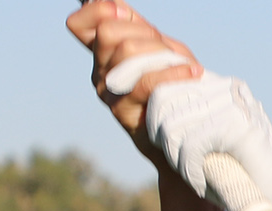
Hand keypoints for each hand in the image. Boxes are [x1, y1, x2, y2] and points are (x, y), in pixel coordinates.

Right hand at [65, 1, 201, 166]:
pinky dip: (175, 72)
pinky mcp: (125, 112)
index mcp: (104, 55)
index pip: (78, 25)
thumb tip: (113, 3)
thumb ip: (138, 26)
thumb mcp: (160, 51)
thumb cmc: (175, 88)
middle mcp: (100, 73)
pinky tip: (193, 73)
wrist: (186, 136)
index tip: (124, 13)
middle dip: (145, 32)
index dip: (99, 11)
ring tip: (183, 66)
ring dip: (161, 52)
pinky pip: (147, 80)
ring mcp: (109, 94)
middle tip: (166, 49)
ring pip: (128, 50)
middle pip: (109, 32)